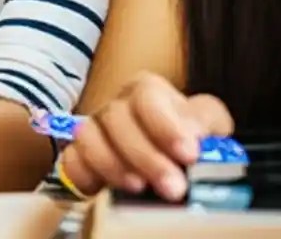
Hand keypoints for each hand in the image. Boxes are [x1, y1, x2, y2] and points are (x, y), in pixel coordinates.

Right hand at [61, 72, 233, 201]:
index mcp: (147, 91)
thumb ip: (205, 122)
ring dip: (113, 165)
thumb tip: (194, 134)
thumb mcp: (210, 125)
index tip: (188, 154)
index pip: (147, 95)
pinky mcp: (79, 156)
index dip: (165, 124)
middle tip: (173, 187)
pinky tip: (102, 189)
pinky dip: (84, 173)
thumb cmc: (191, 138)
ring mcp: (94, 130)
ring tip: (139, 189)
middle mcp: (117, 106)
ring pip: (88, 136)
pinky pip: (70, 159)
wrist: (174, 160)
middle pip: (116, 117)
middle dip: (145, 155)